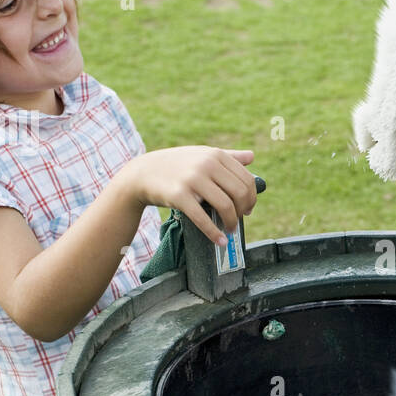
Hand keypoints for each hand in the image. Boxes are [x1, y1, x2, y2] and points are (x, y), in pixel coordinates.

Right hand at [120, 146, 255, 245]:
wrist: (142, 173)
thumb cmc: (176, 165)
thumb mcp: (202, 154)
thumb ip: (228, 155)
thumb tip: (253, 156)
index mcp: (216, 155)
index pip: (247, 179)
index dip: (252, 198)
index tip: (247, 209)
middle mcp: (207, 164)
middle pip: (240, 193)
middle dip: (244, 211)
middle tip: (239, 220)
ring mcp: (192, 179)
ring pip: (225, 205)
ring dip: (232, 222)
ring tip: (230, 230)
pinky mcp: (179, 196)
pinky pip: (203, 218)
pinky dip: (214, 233)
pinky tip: (220, 241)